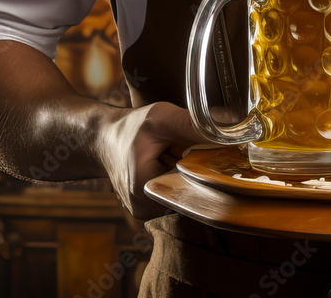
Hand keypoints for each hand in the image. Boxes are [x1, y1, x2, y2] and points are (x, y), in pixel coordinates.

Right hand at [98, 101, 202, 218]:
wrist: (103, 140)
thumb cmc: (131, 127)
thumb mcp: (161, 117)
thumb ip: (191, 125)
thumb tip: (227, 132)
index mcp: (144, 189)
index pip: (192, 185)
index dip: (204, 166)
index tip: (208, 150)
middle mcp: (144, 209)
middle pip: (189, 192)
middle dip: (195, 171)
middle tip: (188, 149)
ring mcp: (145, 213)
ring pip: (182, 195)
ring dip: (186, 176)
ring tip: (174, 156)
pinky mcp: (148, 210)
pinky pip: (174, 196)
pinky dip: (177, 180)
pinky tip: (168, 166)